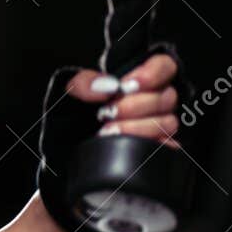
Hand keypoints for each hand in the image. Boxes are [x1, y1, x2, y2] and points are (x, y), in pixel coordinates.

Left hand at [36, 42, 190, 231]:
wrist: (61, 165)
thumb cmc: (64, 127)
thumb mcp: (63, 99)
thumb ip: (80, 82)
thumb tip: (106, 84)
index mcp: (131, 84)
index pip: (164, 66)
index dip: (153, 73)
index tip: (127, 85)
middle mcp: (149, 104)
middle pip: (168, 95)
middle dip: (136, 105)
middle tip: (108, 113)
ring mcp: (156, 130)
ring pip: (170, 122)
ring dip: (138, 127)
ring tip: (108, 132)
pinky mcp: (157, 153)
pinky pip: (169, 148)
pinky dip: (148, 146)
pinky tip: (124, 145)